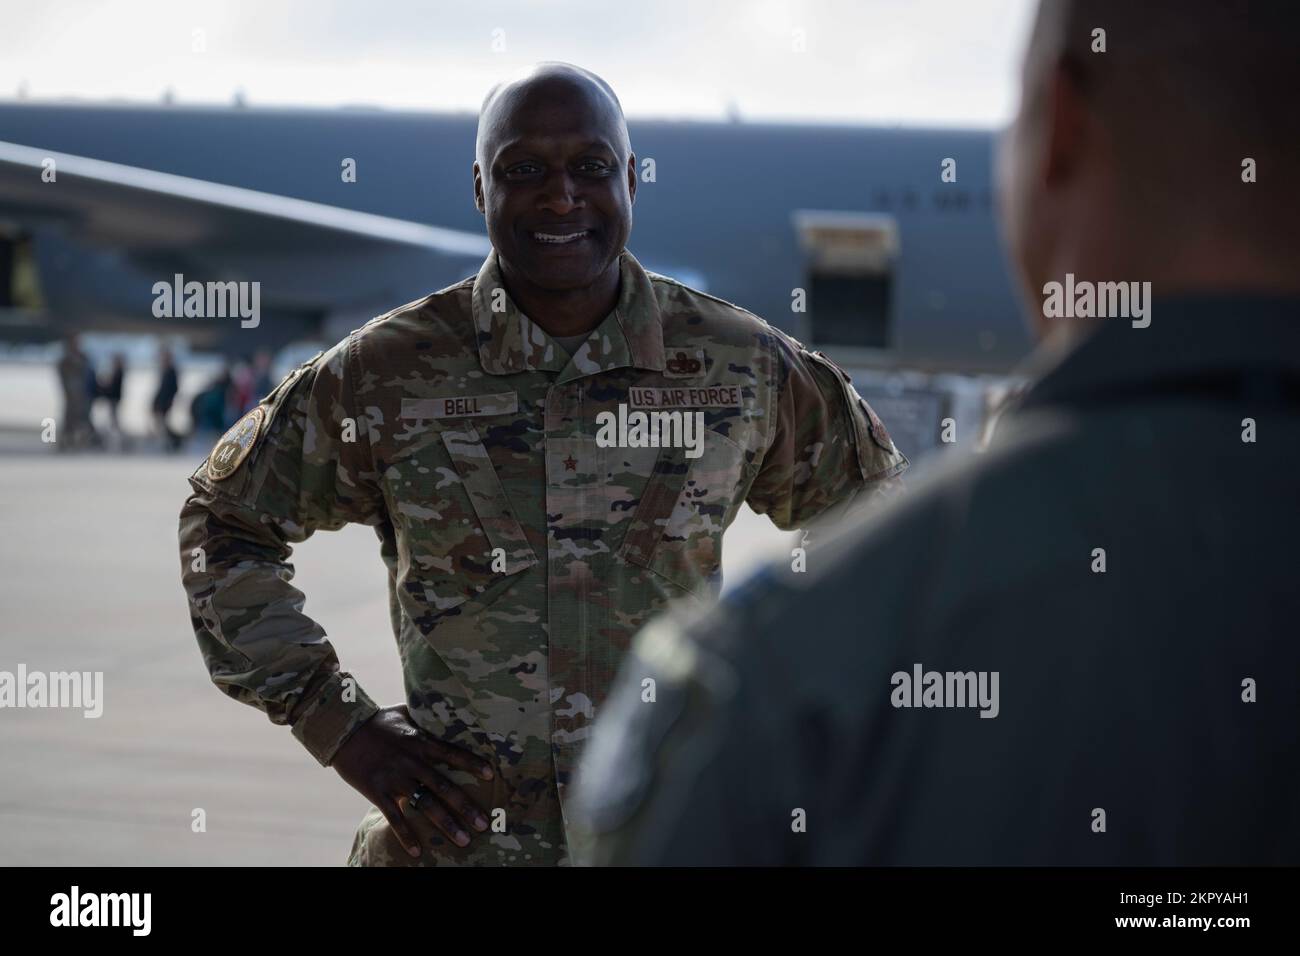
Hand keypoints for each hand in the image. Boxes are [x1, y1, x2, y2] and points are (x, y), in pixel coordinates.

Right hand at [331, 704, 494, 858]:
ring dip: (445, 824)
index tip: (490, 775)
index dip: (471, 764)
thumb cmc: (376, 719)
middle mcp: (412, 761)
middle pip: (444, 786)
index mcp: (420, 741)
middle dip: (465, 806)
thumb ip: (424, 716)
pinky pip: (394, 817)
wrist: (343, 729)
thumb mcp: (404, 712)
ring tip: (463, 840)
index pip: (452, 753)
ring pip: (425, 805)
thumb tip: (442, 707)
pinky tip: (417, 852)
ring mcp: (395, 778)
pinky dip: (406, 835)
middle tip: (484, 824)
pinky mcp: (377, 791)